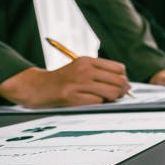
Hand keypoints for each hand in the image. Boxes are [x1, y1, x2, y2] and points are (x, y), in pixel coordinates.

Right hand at [0, 57, 130, 107]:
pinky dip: (99, 104)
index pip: (119, 68)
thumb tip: (127, 86)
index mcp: (87, 61)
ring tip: (107, 99)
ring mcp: (78, 83)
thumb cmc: (64, 80)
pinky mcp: (72, 97)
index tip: (120, 85)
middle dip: (122, 90)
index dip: (123, 78)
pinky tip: (93, 102)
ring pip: (111, 92)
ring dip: (112, 98)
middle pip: (119, 81)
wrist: (38, 87)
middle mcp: (83, 70)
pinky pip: (98, 102)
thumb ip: (102, 73)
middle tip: (117, 95)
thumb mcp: (81, 69)